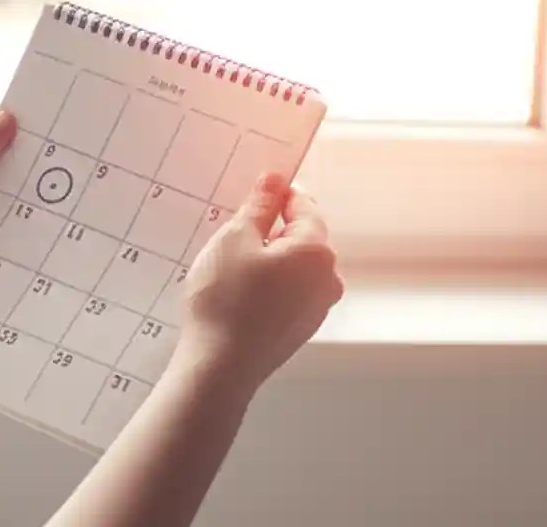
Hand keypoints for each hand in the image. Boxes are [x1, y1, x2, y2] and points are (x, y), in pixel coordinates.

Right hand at [171, 173, 342, 393]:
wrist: (220, 366)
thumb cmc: (225, 302)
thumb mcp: (235, 239)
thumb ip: (260, 205)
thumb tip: (275, 180)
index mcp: (316, 251)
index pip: (303, 206)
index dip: (278, 195)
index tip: (255, 192)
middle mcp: (327, 278)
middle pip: (302, 237)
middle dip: (270, 230)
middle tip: (232, 236)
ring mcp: (316, 307)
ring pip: (294, 266)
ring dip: (268, 260)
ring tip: (230, 270)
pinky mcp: (300, 328)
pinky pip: (288, 292)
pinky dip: (268, 285)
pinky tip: (238, 294)